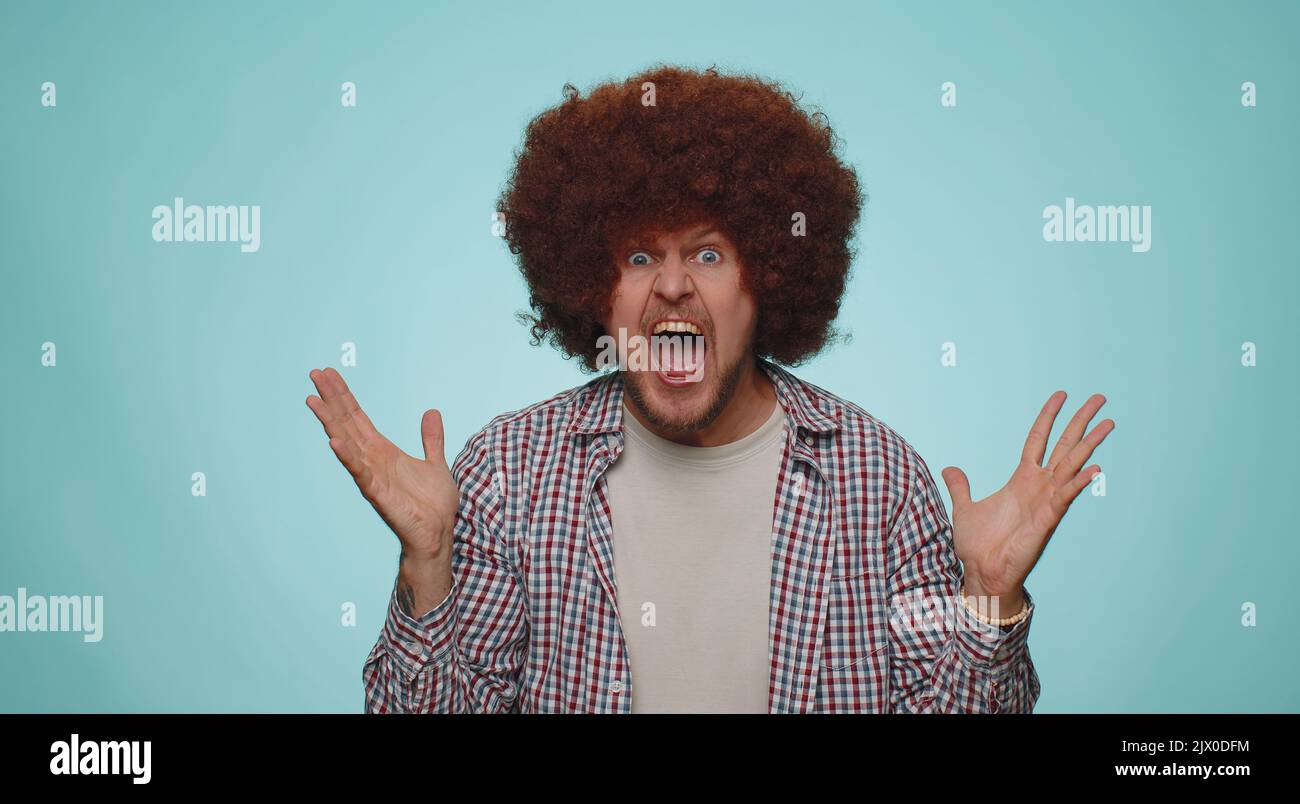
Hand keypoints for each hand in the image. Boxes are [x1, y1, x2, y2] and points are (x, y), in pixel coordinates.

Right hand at [306, 368, 458, 561]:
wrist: (437, 532)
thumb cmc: (432, 504)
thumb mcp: (435, 462)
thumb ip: (431, 439)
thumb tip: (431, 412)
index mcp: (383, 451)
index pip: (357, 417)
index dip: (344, 396)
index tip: (329, 374)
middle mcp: (372, 460)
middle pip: (347, 423)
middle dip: (331, 399)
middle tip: (314, 374)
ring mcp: (372, 476)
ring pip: (346, 444)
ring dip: (330, 423)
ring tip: (313, 402)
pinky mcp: (378, 494)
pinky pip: (360, 473)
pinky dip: (348, 458)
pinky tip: (334, 443)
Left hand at [941, 391, 1113, 605]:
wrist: (983, 573)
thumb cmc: (979, 545)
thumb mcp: (965, 507)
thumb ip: (961, 486)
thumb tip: (950, 469)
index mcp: (1021, 480)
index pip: (1038, 439)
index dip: (1048, 417)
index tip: (1061, 395)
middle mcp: (1039, 486)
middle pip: (1064, 445)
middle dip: (1081, 422)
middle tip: (1100, 398)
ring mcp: (1046, 501)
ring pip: (1072, 465)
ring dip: (1090, 444)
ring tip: (1108, 423)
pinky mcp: (1047, 519)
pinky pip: (1065, 496)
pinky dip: (1078, 482)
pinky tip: (1094, 467)